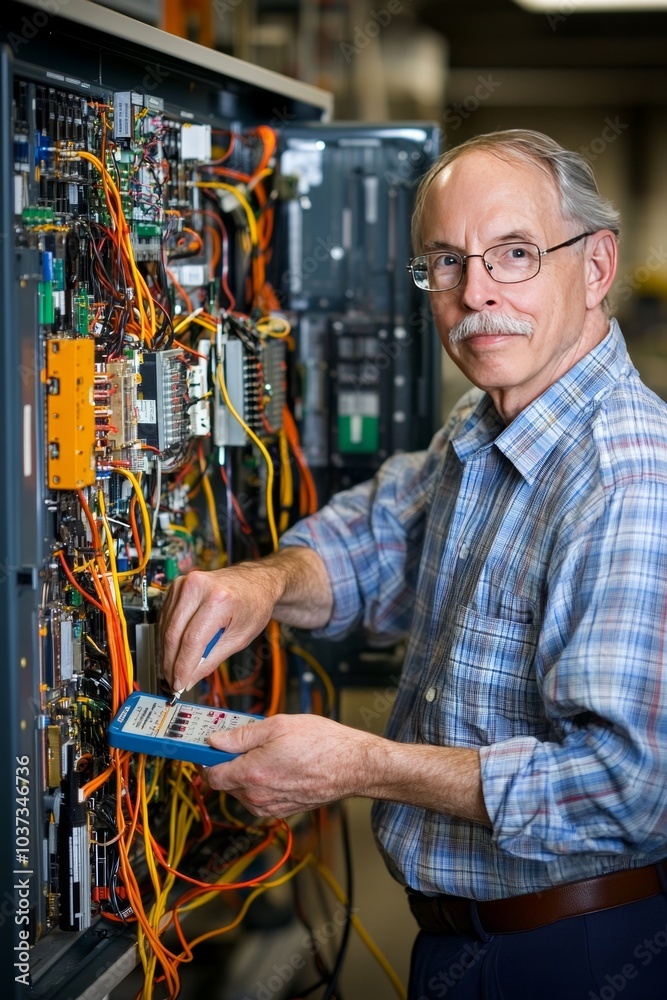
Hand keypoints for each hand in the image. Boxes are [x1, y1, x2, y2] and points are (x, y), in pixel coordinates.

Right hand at [159, 562, 282, 693]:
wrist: (255, 581)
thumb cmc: (253, 605)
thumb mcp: (240, 638)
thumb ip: (212, 660)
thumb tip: (189, 679)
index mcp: (219, 599)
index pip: (192, 640)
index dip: (182, 667)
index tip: (179, 684)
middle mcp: (198, 587)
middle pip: (173, 634)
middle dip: (170, 663)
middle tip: (172, 681)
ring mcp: (185, 584)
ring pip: (165, 628)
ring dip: (167, 652)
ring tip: (173, 669)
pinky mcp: (177, 586)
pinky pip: (165, 618)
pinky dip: (168, 637)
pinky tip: (174, 650)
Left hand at [204, 714, 378, 816]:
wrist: (353, 766)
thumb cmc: (321, 743)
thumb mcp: (278, 725)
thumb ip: (241, 735)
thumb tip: (215, 740)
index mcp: (252, 774)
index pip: (211, 774)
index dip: (206, 758)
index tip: (206, 746)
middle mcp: (257, 796)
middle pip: (225, 782)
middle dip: (227, 762)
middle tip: (240, 740)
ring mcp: (270, 807)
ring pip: (241, 791)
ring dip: (244, 772)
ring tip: (265, 750)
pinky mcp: (283, 810)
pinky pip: (258, 798)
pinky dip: (260, 782)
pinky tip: (277, 764)